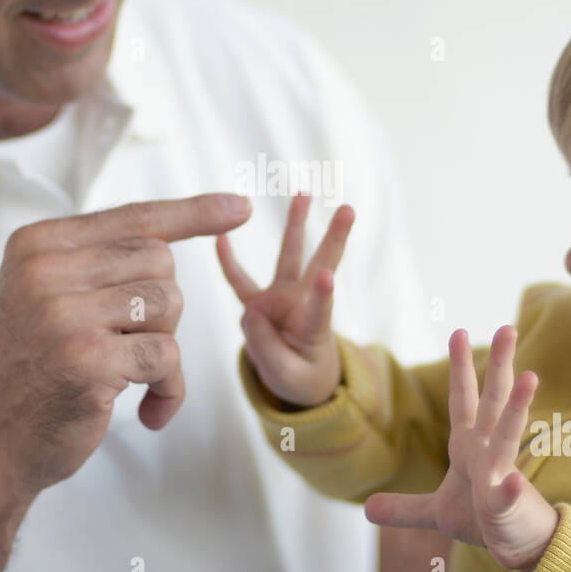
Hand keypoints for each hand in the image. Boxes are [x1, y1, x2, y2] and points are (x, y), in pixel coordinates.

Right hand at [0, 193, 252, 499]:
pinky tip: (148, 411)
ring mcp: (63, 314)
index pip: (132, 217)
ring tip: (127, 374)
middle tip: (126, 345)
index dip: (193, 212)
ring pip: (168, 303)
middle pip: (160, 260)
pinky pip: (167, 358)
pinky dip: (170, 390)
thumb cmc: (32, 369)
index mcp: (38, 244)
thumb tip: (179, 232)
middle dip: (162, 306)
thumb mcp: (48, 297)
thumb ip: (97, 262)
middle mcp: (45, 269)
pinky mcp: (87, 360)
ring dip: (163, 346)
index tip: (240, 206)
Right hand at [214, 193, 354, 407]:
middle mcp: (301, 304)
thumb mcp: (285, 375)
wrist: (296, 379)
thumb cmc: (300, 378)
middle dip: (335, 238)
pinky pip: (239, 280)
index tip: (328, 276)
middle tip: (349, 208)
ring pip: (289, 257)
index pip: (320, 309)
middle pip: (320, 265)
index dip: (324, 294)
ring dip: (296, 224)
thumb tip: (248, 316)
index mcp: (314, 328)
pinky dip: (229, 261)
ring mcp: (280, 299)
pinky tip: (220, 236)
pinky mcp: (259, 303)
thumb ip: (266, 349)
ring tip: (304, 192)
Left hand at [364, 326, 560, 571]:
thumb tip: (367, 509)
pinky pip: (507, 497)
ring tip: (530, 377)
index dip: (460, 367)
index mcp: (470, 447)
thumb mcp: (436, 513)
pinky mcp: (506, 508)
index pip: (464, 399)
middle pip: (493, 402)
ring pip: (507, 437)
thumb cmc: (484, 521)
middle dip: (499, 365)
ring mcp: (500, 477)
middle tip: (508, 328)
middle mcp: (488, 452)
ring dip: (517, 409)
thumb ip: (404, 508)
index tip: (457, 330)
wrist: (519, 551)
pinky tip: (513, 481)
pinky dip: (510, 490)